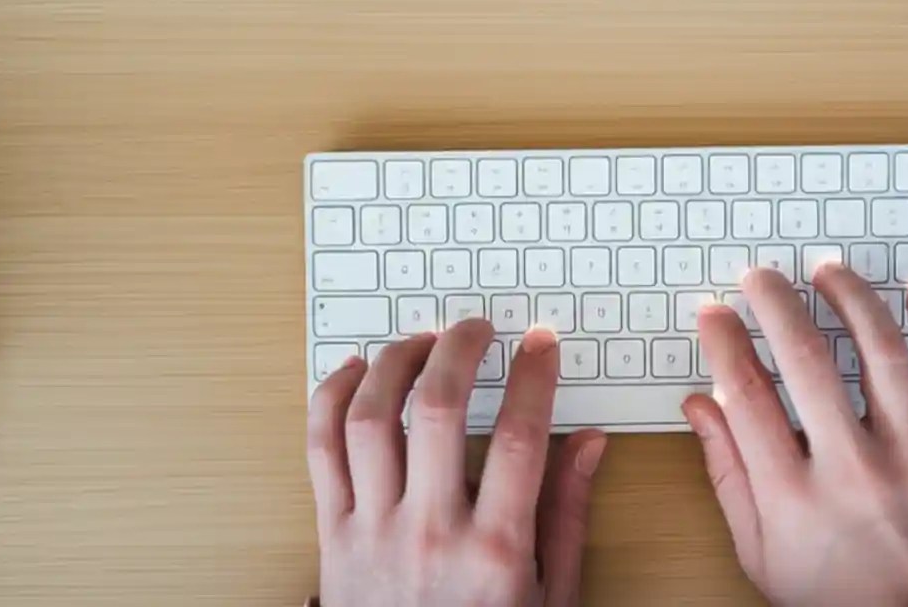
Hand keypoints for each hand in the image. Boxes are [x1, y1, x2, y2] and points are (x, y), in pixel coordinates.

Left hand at [307, 321, 606, 606]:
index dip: (534, 377)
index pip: (519, 437)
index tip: (541, 344)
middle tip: (476, 328)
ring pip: (370, 419)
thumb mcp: (551, 594)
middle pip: (437, 411)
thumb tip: (588, 441)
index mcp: (495, 550)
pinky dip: (330, 398)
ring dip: (394, 363)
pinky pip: (320, 449)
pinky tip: (355, 372)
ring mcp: (372, 531)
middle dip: (459, 348)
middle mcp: (430, 533)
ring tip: (421, 342)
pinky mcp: (331, 534)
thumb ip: (567, 513)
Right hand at [684, 266, 907, 606]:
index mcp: (794, 497)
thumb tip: (700, 403)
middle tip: (758, 277)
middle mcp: (851, 469)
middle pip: (808, 364)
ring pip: (883, 356)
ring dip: (852, 301)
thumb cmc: (828, 592)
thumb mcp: (757, 548)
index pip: (748, 399)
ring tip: (826, 270)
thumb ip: (727, 472)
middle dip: (775, 306)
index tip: (713, 313)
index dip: (724, 345)